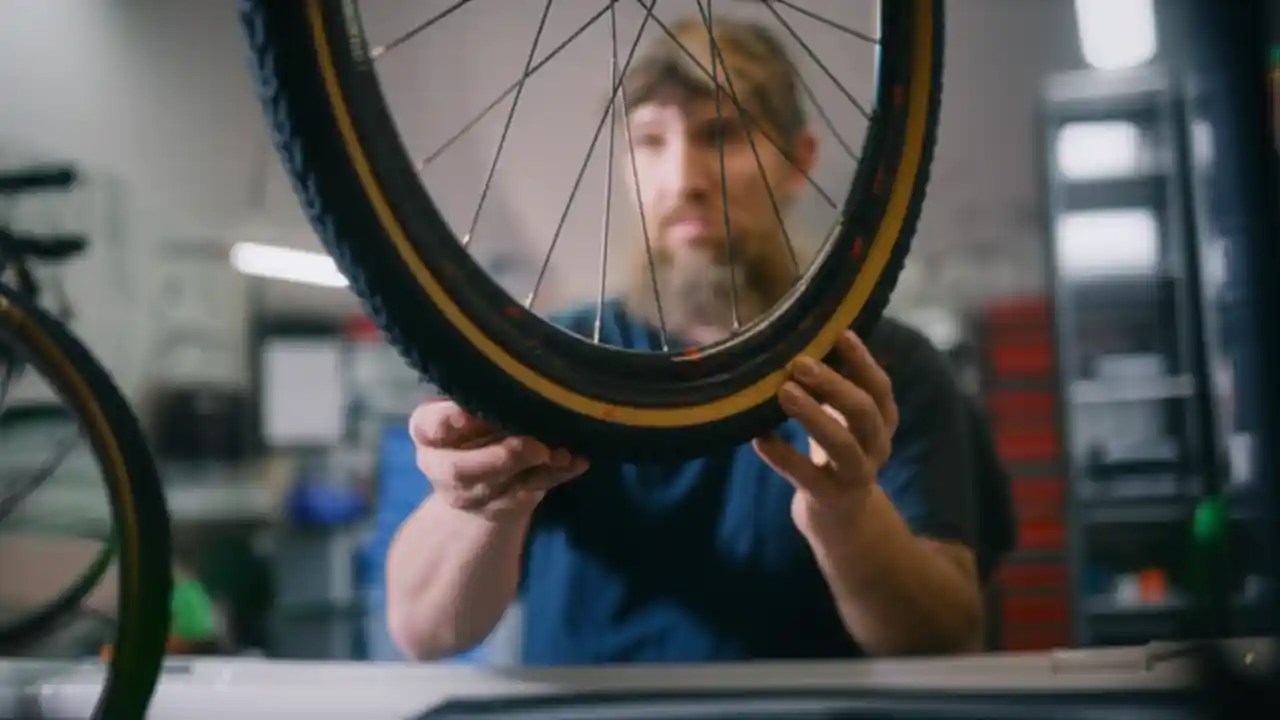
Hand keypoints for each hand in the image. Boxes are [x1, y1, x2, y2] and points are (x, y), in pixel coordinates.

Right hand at [409, 399, 588, 520]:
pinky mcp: (501, 508)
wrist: (477, 475)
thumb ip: (484, 397)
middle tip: (535, 445)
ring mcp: (470, 494)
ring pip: (500, 488)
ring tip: (562, 452)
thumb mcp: (469, 403)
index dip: (447, 420)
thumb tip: (521, 381)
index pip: (430, 425)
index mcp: (428, 431)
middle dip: (501, 458)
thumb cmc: (474, 423)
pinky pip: (532, 492)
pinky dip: (556, 476)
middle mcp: (440, 466)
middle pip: (462, 470)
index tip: (467, 413)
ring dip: (536, 470)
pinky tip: (577, 461)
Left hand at [752, 330, 899, 534]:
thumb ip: (833, 389)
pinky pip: (805, 476)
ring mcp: (856, 476)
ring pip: (841, 445)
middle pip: (864, 412)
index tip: (840, 333)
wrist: (842, 518)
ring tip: (783, 392)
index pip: (880, 387)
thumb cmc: (837, 453)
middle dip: (833, 384)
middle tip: (800, 363)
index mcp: (883, 422)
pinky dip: (782, 455)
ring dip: (812, 415)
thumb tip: (799, 340)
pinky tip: (759, 437)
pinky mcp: (829, 498)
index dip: (863, 361)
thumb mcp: (844, 421)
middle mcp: (877, 447)